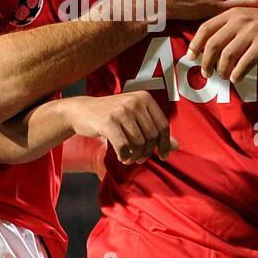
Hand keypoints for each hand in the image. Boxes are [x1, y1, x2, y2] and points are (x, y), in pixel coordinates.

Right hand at [61, 92, 175, 165]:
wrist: (81, 111)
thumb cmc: (111, 117)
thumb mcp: (134, 120)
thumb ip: (154, 131)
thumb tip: (176, 146)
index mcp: (144, 97)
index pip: (163, 125)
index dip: (165, 144)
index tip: (163, 156)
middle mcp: (134, 101)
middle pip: (151, 136)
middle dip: (147, 152)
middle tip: (140, 159)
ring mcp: (121, 110)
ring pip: (138, 143)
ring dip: (135, 156)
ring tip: (129, 158)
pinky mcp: (108, 121)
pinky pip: (124, 146)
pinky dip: (124, 156)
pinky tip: (121, 157)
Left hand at [188, 8, 257, 83]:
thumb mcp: (248, 21)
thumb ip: (229, 30)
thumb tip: (208, 50)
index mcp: (233, 13)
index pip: (205, 28)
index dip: (195, 44)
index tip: (191, 57)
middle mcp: (240, 19)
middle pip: (213, 44)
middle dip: (206, 62)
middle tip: (206, 73)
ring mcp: (252, 31)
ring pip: (226, 56)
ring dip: (222, 70)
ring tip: (224, 77)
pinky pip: (244, 63)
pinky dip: (238, 74)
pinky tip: (237, 78)